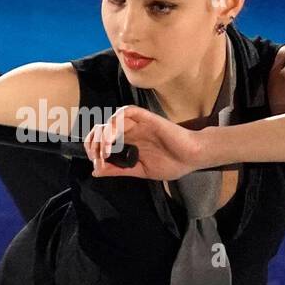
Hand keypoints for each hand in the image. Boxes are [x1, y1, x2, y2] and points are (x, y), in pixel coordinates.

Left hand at [83, 105, 203, 181]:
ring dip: (103, 136)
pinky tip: (113, 140)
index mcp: (127, 142)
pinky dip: (114, 123)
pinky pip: (125, 112)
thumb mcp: (139, 170)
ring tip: (106, 152)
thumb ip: (118, 170)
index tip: (97, 163)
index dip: (93, 149)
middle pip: (101, 128)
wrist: (191, 157)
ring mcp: (137, 123)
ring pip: (110, 121)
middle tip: (99, 158)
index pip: (101, 139)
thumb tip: (95, 171)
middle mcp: (129, 131)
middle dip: (94, 143)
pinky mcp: (146, 117)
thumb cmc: (171, 163)